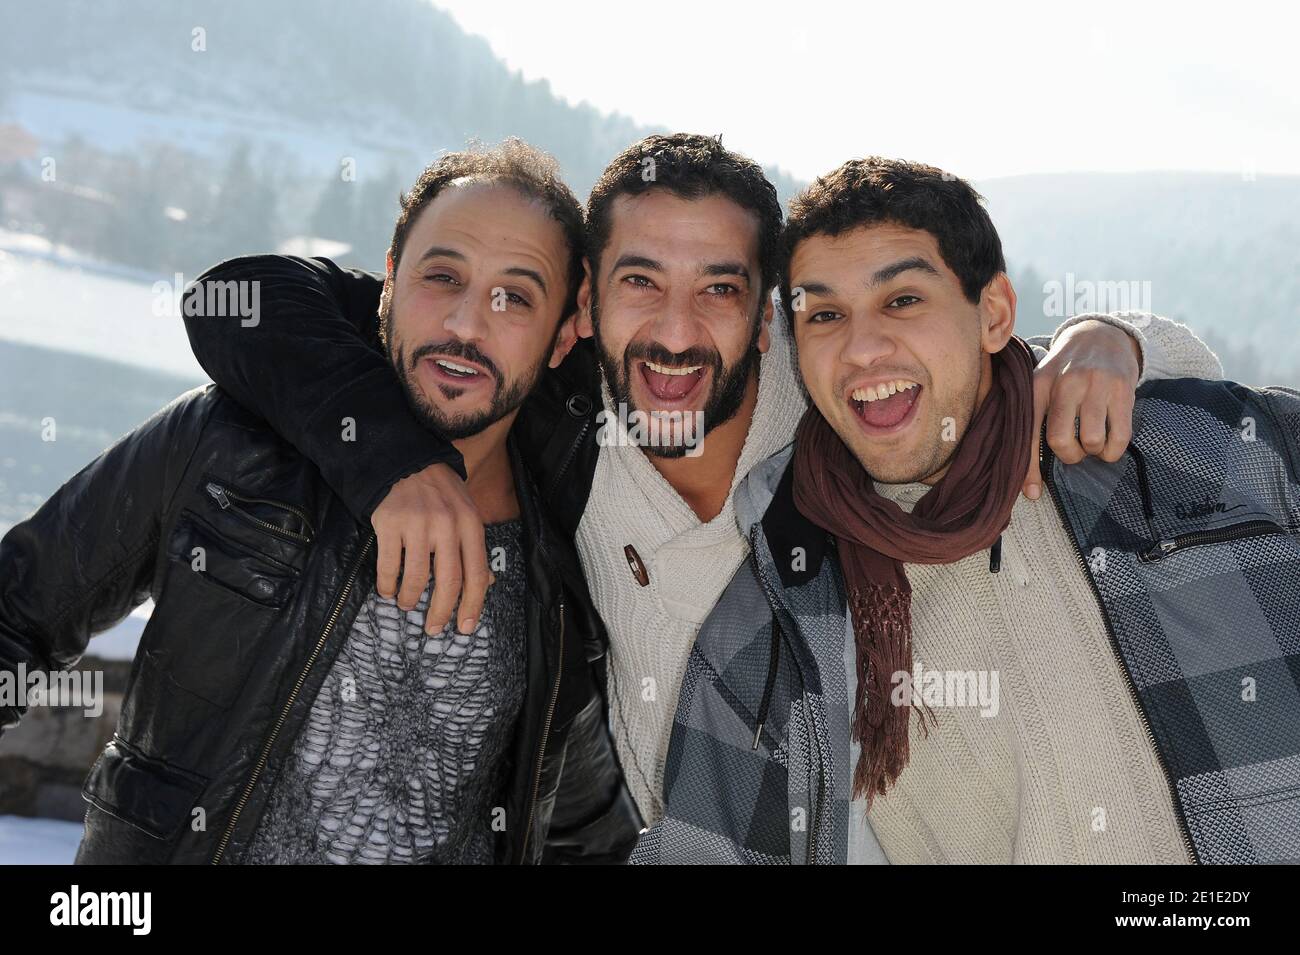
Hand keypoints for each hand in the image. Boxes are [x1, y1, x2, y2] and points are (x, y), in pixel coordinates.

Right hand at [371, 462, 493, 634]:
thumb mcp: (466, 514)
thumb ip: (474, 548)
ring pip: (416, 578)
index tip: (465, 628)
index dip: (472, 606)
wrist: (406, 461)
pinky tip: (388, 590)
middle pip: (448, 582)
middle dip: (441, 612)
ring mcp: (418, 524)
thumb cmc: (440, 493)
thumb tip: (486, 583)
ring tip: (407, 604)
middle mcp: (447, 525)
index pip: (476, 575)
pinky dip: (388, 585)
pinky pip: (388, 566)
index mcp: (470, 525)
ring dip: (411, 598)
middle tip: (434, 628)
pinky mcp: (390, 523)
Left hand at [1024, 319, 1141, 498]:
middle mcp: (1065, 383)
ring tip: (1092, 444)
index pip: (1028, 433)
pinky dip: (1114, 451)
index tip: (1034, 493)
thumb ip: (1033, 424)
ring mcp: (1095, 385)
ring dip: (1093, 452)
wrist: (1099, 335)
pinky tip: (1110, 446)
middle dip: (1068, 456)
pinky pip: (1119, 435)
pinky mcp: (1122, 389)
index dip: (1029, 468)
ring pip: (1091, 440)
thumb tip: (1031, 485)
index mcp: (1038, 386)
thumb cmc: (1064, 373)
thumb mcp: (1041, 386)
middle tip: (1074, 451)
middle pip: (1060, 440)